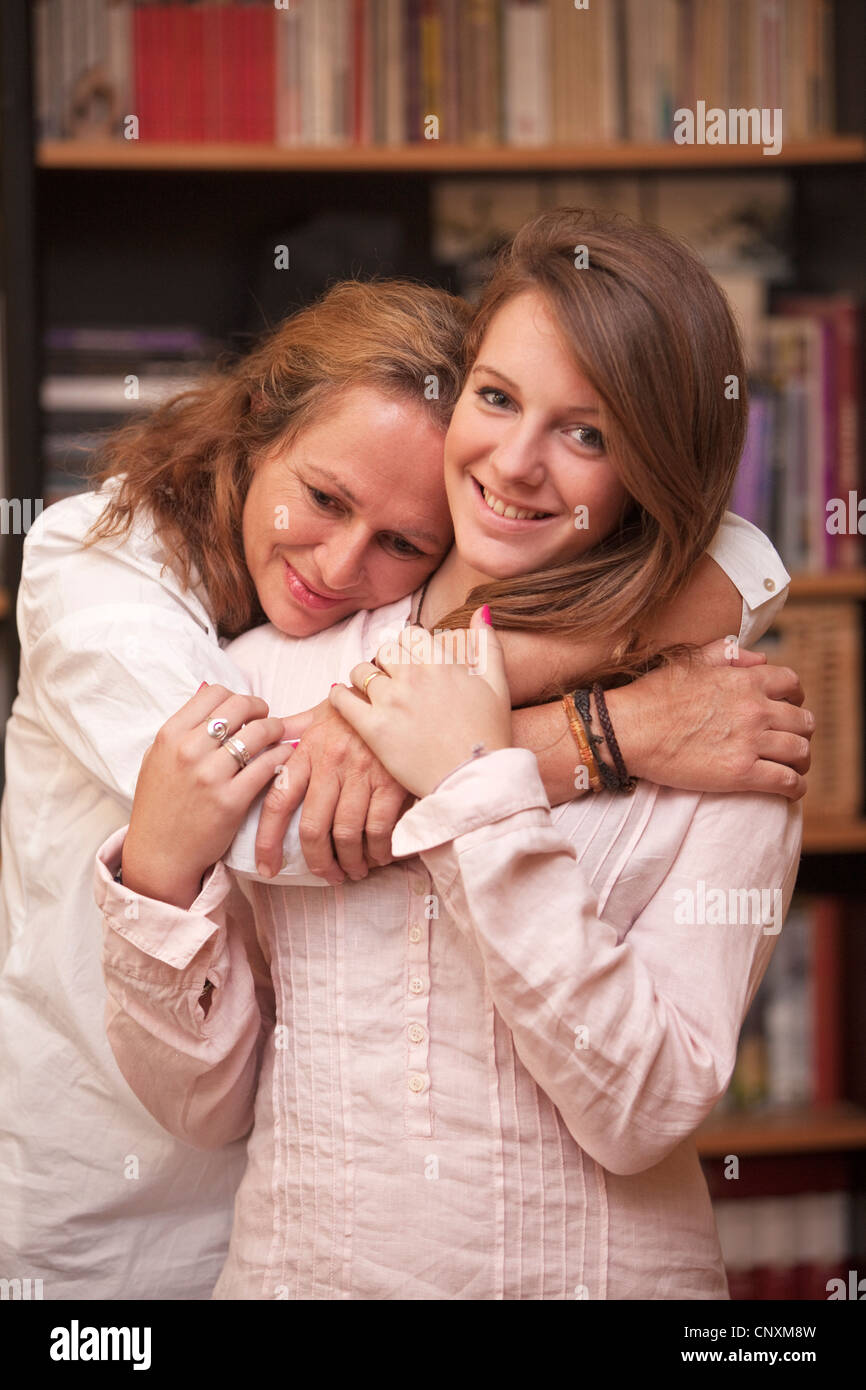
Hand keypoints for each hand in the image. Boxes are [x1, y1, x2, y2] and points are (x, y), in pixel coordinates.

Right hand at [122, 685, 291, 907]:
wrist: (159, 854)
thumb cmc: (160, 805)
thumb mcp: (157, 758)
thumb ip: (182, 729)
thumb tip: (212, 699)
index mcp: (170, 735)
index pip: (214, 693)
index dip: (236, 697)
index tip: (244, 711)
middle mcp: (188, 750)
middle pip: (240, 706)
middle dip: (260, 708)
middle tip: (266, 719)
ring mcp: (210, 776)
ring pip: (258, 732)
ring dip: (275, 729)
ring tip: (278, 737)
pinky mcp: (231, 801)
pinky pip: (267, 765)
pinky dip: (282, 755)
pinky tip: (284, 756)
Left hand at [253, 697, 413, 884]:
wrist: (399, 691)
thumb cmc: (356, 707)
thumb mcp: (319, 715)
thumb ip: (292, 734)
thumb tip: (264, 747)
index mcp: (307, 750)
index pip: (278, 801)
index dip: (268, 841)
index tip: (267, 867)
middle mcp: (331, 763)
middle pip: (313, 828)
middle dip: (318, 861)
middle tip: (327, 875)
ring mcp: (362, 773)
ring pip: (346, 834)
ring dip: (350, 861)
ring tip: (354, 870)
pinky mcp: (392, 781)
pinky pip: (379, 828)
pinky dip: (378, 850)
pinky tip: (379, 855)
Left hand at [330, 608, 512, 798]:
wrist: (475, 779)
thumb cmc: (489, 734)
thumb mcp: (497, 684)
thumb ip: (487, 644)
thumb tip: (480, 613)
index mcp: (441, 662)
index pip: (411, 636)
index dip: (410, 647)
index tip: (411, 660)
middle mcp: (413, 676)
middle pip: (385, 649)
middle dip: (387, 660)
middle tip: (390, 677)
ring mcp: (391, 701)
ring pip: (361, 671)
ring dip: (363, 677)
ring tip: (368, 689)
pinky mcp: (373, 729)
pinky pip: (343, 701)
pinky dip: (339, 696)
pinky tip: (342, 697)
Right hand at [605, 637, 813, 799]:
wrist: (628, 729)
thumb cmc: (652, 696)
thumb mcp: (691, 661)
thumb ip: (728, 654)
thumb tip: (758, 658)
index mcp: (745, 681)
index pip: (792, 685)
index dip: (794, 698)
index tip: (788, 708)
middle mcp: (755, 709)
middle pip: (803, 721)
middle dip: (800, 732)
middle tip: (790, 741)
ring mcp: (750, 742)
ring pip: (800, 752)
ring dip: (800, 761)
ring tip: (792, 767)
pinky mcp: (741, 773)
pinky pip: (787, 781)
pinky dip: (795, 787)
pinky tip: (790, 790)